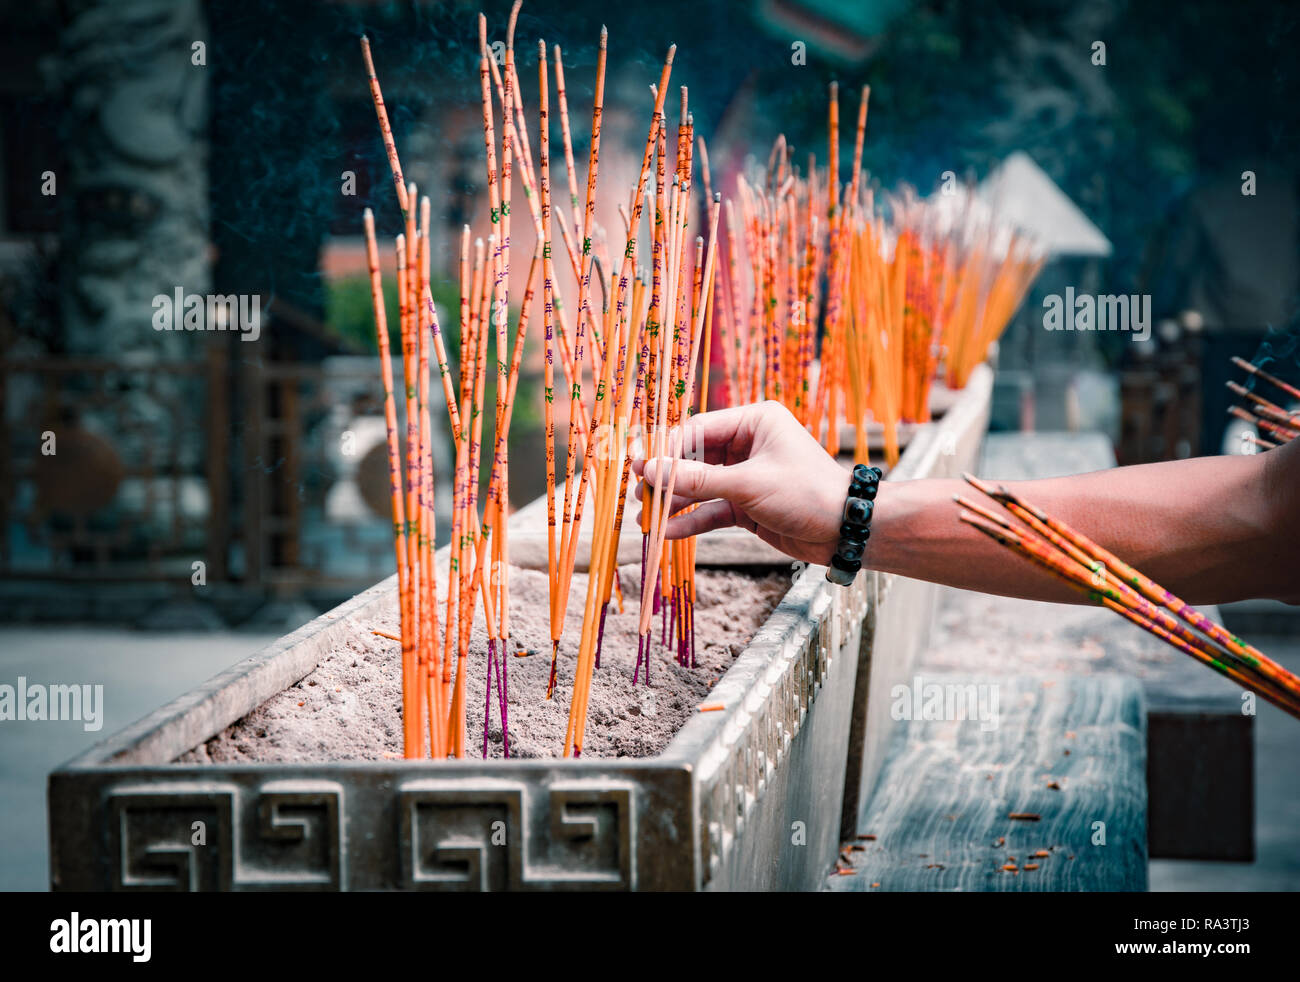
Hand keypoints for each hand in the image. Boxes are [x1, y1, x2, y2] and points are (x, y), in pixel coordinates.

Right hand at [632, 400, 850, 564]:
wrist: (846, 530)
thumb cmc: (806, 494)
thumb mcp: (748, 485)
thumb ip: (697, 480)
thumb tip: (650, 471)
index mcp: (754, 421)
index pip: (698, 429)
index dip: (668, 450)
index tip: (643, 470)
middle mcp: (749, 443)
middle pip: (694, 458)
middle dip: (668, 479)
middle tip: (639, 494)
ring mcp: (747, 474)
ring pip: (700, 485)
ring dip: (675, 502)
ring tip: (647, 518)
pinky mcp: (747, 504)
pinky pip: (712, 509)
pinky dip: (693, 520)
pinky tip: (669, 532)